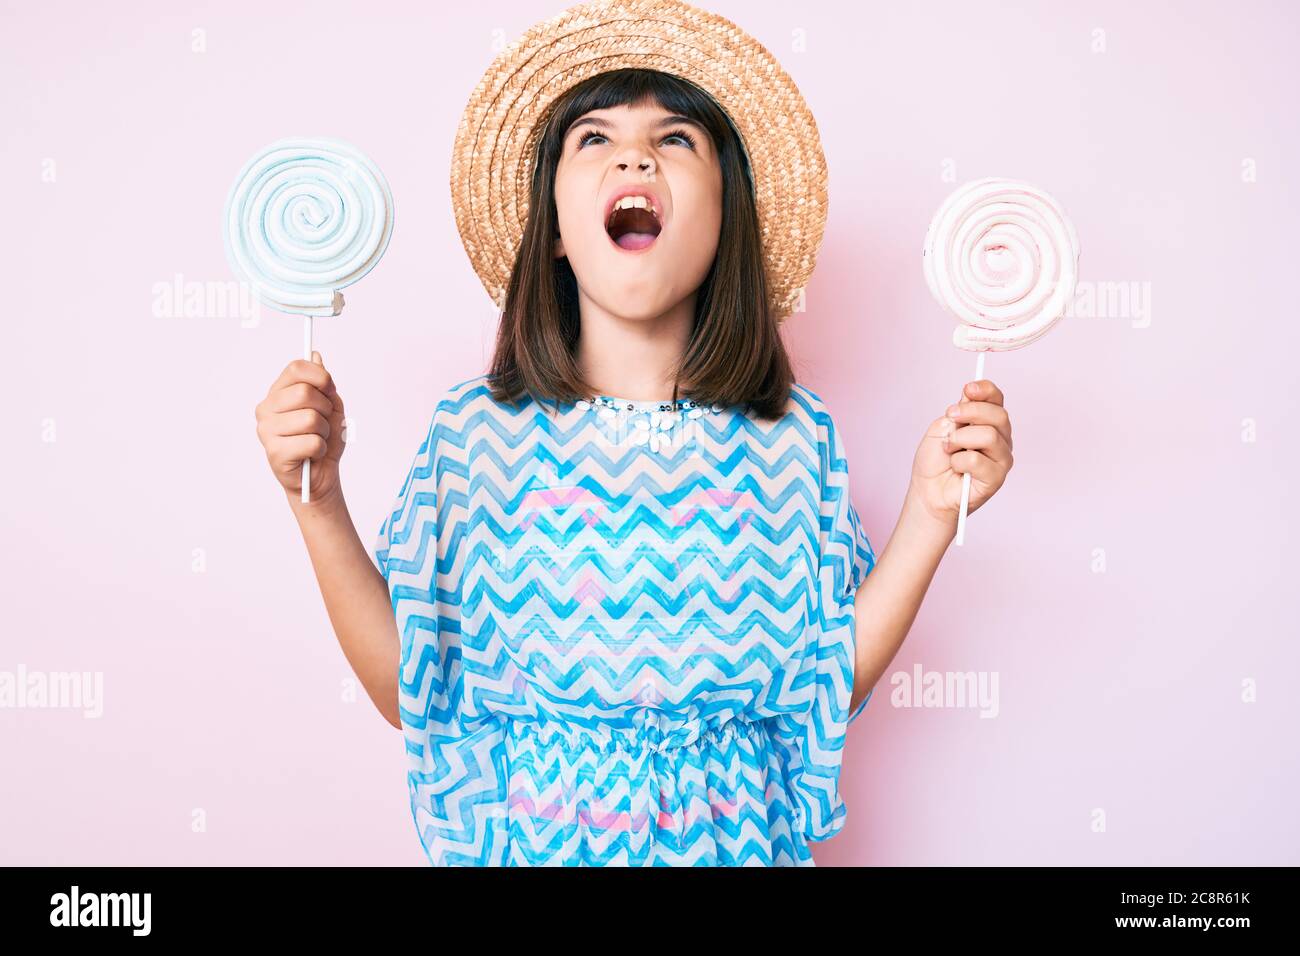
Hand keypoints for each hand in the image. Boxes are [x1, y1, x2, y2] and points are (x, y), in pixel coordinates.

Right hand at [254, 351, 346, 504]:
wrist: (321, 475)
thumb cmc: (323, 440)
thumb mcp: (331, 407)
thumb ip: (322, 383)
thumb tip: (315, 355)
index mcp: (278, 393)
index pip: (296, 368)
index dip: (320, 376)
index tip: (330, 389)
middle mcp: (266, 408)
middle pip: (305, 392)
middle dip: (325, 409)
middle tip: (323, 423)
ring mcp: (266, 430)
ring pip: (310, 419)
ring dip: (324, 432)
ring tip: (317, 439)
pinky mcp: (274, 453)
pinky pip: (312, 442)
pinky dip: (321, 449)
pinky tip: (312, 454)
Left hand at [909, 379, 1013, 526]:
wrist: (927, 491)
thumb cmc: (935, 461)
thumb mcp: (942, 428)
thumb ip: (959, 411)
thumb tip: (971, 394)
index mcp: (988, 423)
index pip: (997, 400)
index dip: (985, 390)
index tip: (967, 388)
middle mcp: (1000, 439)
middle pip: (998, 415)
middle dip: (969, 412)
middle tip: (950, 418)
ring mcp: (1001, 459)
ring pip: (989, 436)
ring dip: (960, 439)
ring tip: (948, 449)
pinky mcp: (996, 478)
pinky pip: (977, 460)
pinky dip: (958, 461)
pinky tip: (955, 467)